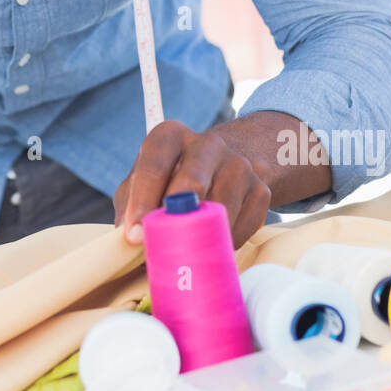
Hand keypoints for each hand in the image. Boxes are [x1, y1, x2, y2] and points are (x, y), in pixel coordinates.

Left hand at [114, 119, 272, 248]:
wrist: (221, 169)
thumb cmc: (167, 180)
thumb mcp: (141, 183)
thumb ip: (130, 205)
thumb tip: (132, 237)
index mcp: (170, 135)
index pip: (154, 166)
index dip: (143, 203)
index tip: (135, 236)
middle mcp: (208, 143)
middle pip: (192, 184)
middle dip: (175, 220)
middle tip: (163, 250)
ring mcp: (239, 164)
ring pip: (220, 211)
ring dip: (201, 239)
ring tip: (185, 254)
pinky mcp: (261, 189)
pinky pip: (242, 228)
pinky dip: (224, 244)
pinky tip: (211, 244)